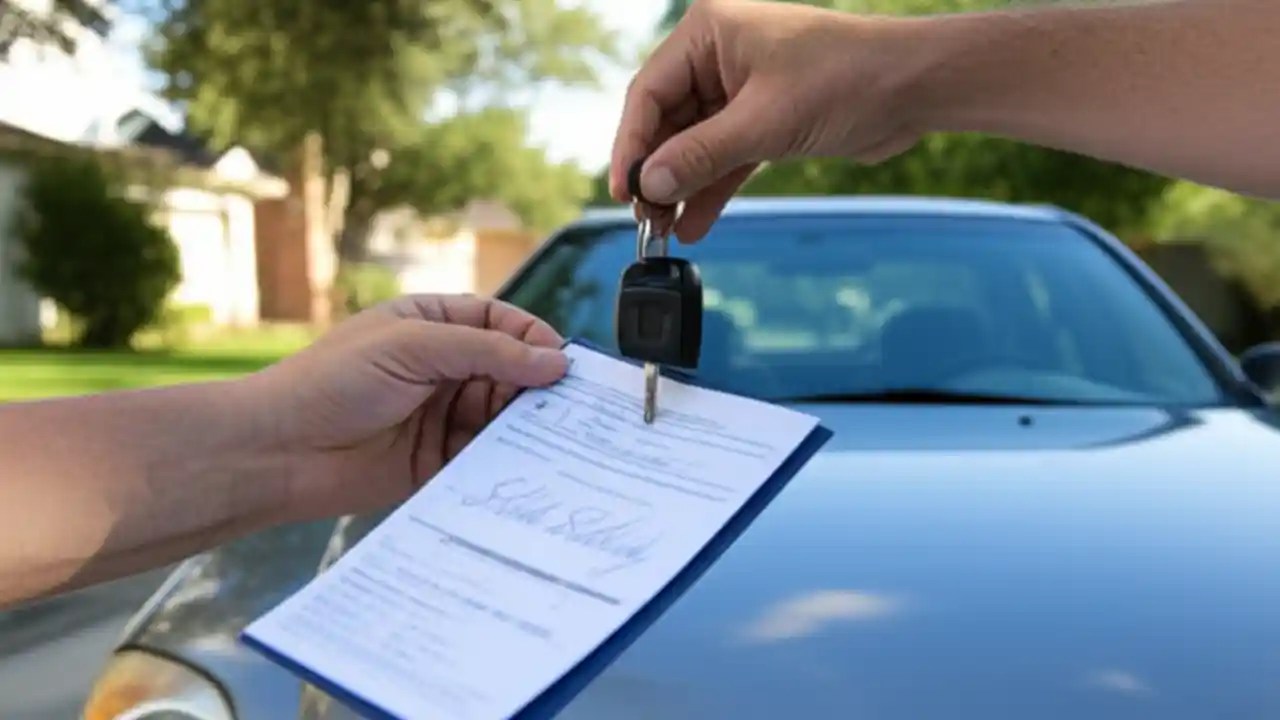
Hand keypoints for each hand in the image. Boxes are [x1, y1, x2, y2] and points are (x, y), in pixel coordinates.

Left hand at [247, 295, 566, 518]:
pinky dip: (506, 461)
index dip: (535, 340)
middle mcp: (442, 369)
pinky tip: (526, 466)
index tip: (565, 364)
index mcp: (432, 325)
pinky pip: (484, 457)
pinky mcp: (438, 462)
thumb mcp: (414, 347)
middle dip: (538, 387)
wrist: (277, 451)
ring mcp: (441, 416)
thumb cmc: (333, 382)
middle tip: (570, 408)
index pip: (501, 325)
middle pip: (510, 373)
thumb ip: (487, 351)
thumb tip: (555, 361)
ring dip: (526, 426)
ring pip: (502, 417)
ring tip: (554, 439)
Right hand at [610, 0, 922, 241]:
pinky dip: (712, 187)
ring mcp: (741, 87)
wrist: (915, 89)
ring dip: (682, 186)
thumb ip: (702, 154)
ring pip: (694, 143)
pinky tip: (694, 223)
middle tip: (645, 217)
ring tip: (665, 229)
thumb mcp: (766, 122)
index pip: (649, 92)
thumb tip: (650, 184)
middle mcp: (719, 54)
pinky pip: (725, 156)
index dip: (632, 146)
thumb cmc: (848, 79)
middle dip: (657, 172)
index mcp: (710, 31)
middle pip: (667, 120)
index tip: (623, 191)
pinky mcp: (764, 117)